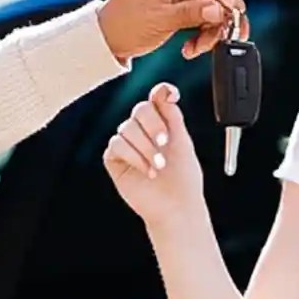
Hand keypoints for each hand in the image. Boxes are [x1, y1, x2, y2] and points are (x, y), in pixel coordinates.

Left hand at [97, 0, 248, 62]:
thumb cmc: (123, 24)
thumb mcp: (160, 19)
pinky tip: (196, 45)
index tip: (230, 8)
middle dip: (224, 6)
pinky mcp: (184, 0)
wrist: (108, 39)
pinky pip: (208, 10)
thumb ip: (193, 13)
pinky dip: (207, 29)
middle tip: (228, 27)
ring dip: (216, 24)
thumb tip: (220, 11)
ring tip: (204, 45)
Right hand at [103, 82, 203, 225]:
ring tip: (158, 166)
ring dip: (145, 147)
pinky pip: (117, 144)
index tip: (171, 94)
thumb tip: (166, 92)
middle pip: (140, 109)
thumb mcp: (183, 142)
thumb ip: (173, 116)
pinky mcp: (115, 158)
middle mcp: (143, 131)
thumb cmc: (183, 179)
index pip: (156, 99)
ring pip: (127, 127)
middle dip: (154, 125)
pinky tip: (147, 171)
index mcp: (162, 123)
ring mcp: (128, 144)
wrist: (175, 206)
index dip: (161, 92)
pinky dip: (134, 156)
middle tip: (164, 143)